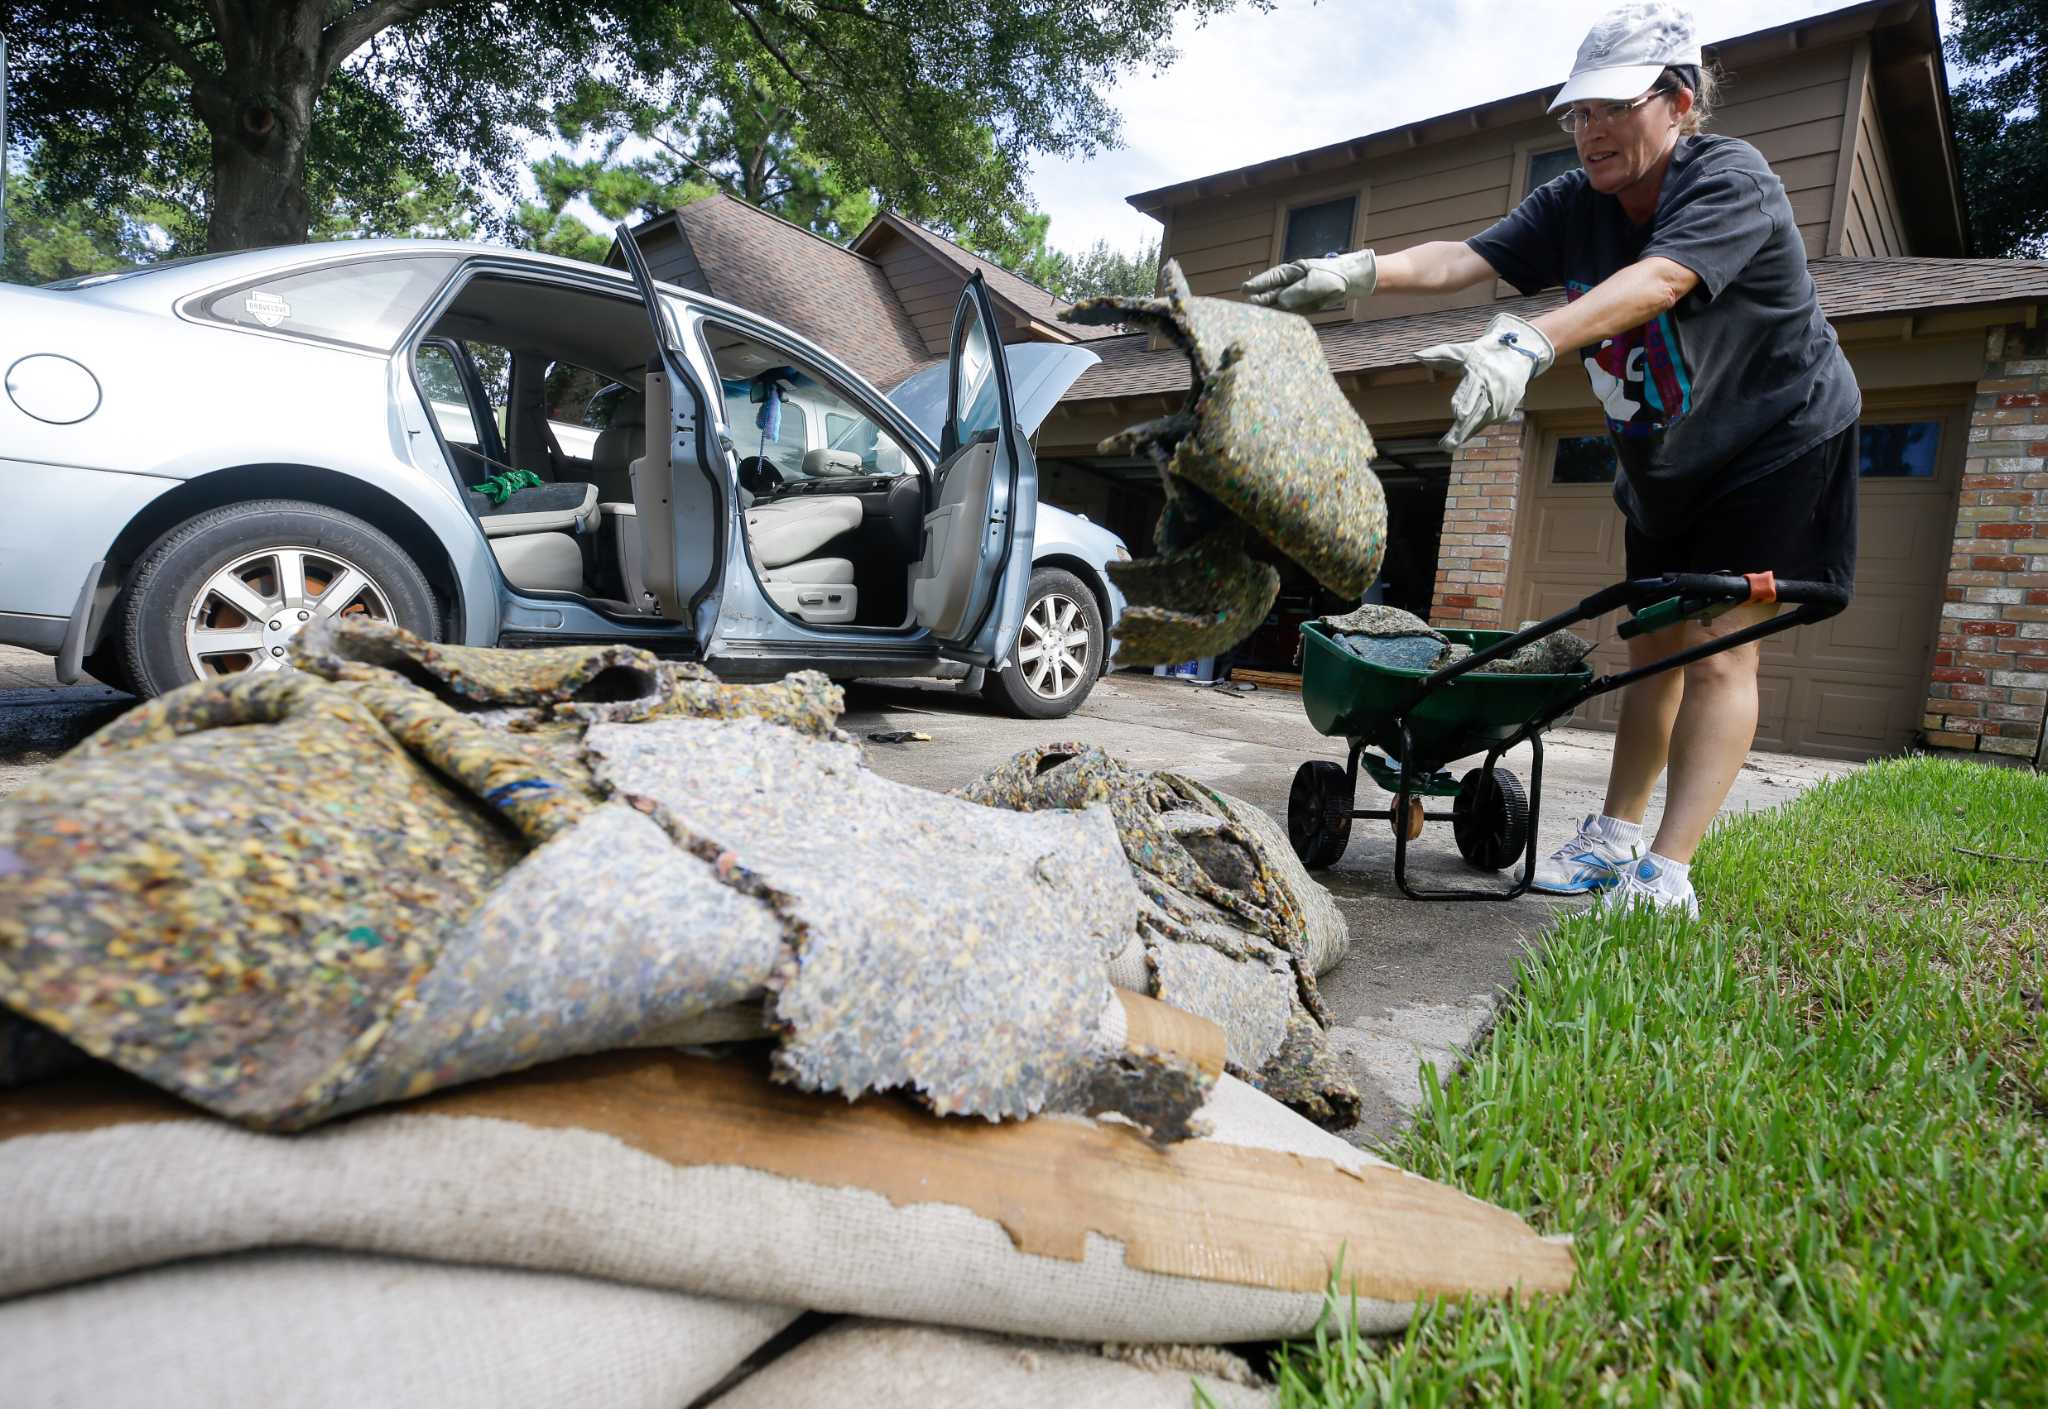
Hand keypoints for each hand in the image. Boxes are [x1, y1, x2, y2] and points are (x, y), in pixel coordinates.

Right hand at [1242, 249, 1376, 311]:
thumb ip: (1297, 293)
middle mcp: (1291, 283)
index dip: (1258, 283)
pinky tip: (1273, 322)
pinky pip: (1288, 312)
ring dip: (1269, 309)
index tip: (1245, 289)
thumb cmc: (1333, 276)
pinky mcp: (1301, 306)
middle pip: (1272, 292)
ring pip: (1278, 303)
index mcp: (1292, 271)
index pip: (1272, 278)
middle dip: (1261, 298)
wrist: (1350, 282)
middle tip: (1249, 305)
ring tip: (1256, 316)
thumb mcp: (1315, 283)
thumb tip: (1281, 302)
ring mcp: (1295, 295)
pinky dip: (1281, 317)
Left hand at [1414, 313, 1554, 450]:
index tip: (1457, 413)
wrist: (1518, 357)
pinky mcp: (1505, 412)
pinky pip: (1486, 423)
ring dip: (1465, 434)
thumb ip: (1440, 355)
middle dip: (1462, 428)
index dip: (1464, 401)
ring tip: (1448, 445)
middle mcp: (1492, 390)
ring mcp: (1501, 403)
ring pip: (1481, 421)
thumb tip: (1416, 355)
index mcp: (1481, 373)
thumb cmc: (1486, 354)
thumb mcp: (1464, 351)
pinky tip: (1462, 437)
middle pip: (1476, 412)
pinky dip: (1474, 430)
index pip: (1471, 390)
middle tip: (1447, 443)